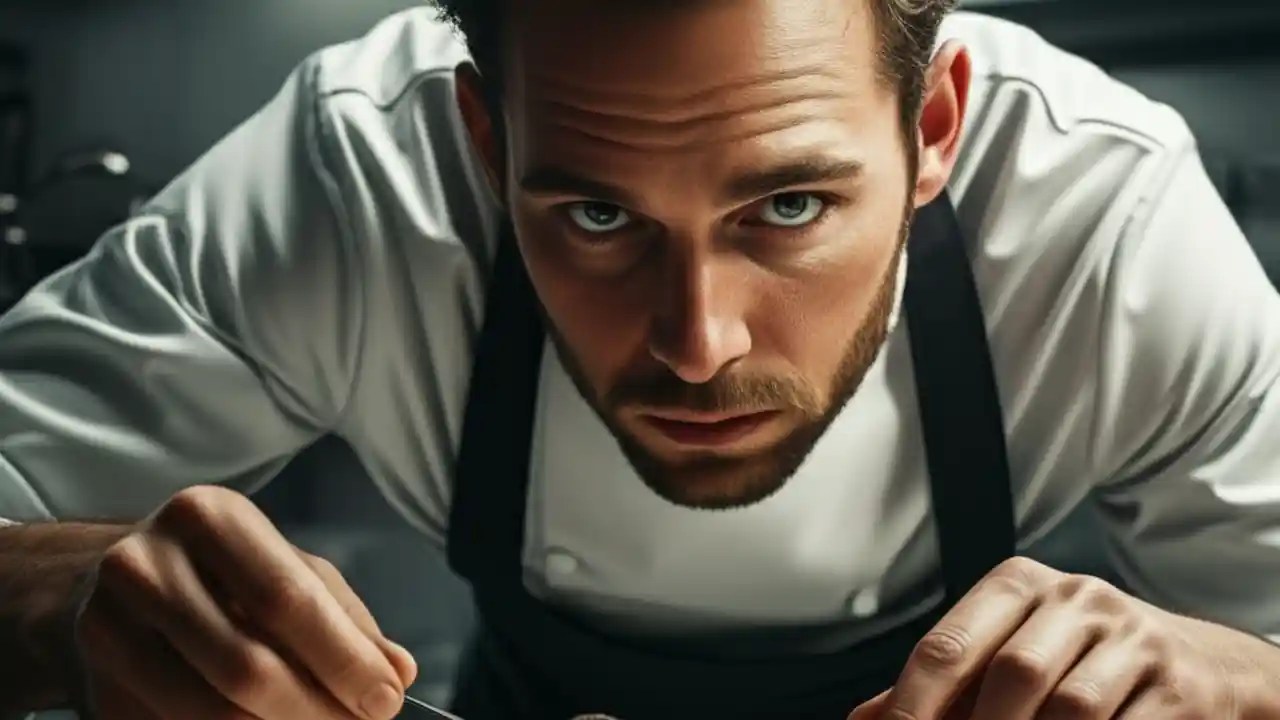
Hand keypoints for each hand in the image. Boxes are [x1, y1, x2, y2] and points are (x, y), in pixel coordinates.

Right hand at [73, 485, 417, 718]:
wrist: (110, 581)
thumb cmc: (223, 574)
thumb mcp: (286, 569)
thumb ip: (344, 618)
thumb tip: (399, 672)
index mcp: (208, 518)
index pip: (286, 598)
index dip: (342, 658)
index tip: (386, 699)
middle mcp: (146, 565)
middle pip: (246, 666)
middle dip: (315, 709)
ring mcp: (106, 629)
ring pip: (209, 713)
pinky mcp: (94, 685)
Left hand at [849, 557, 1279, 718]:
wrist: (1200, 664)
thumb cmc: (1075, 660)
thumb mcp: (1005, 653)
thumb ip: (941, 688)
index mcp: (1017, 585)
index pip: (949, 644)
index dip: (915, 703)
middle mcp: (1076, 598)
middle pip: (1012, 673)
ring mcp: (1133, 638)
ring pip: (1072, 707)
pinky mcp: (1179, 684)